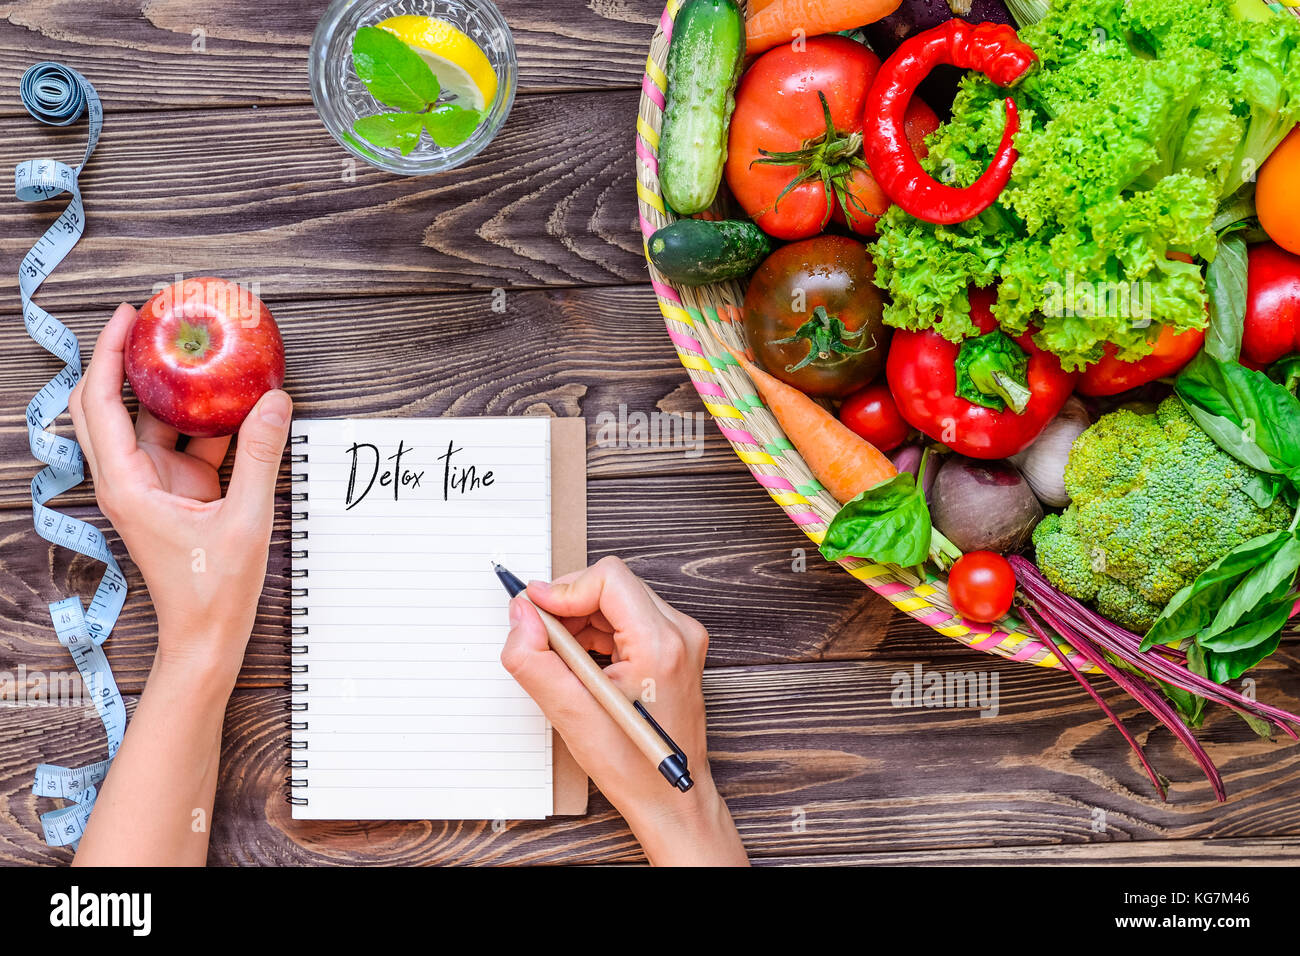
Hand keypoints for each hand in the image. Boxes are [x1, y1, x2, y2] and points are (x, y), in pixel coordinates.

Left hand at [68, 302, 291, 686]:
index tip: (128, 317)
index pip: (103, 405)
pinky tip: (230, 400)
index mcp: (129, 486)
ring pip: (150, 423)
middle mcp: (131, 480)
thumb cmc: (214, 592)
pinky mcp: (176, 495)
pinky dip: (203, 422)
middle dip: (123, 361)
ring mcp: (153, 487)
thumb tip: (275, 402)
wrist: (207, 638)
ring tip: (194, 353)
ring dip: (169, 390)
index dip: (109, 355)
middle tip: (150, 322)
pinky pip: (185, 445)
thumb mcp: (247, 520)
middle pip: (109, 406)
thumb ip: (261, 457)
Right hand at [501, 556, 746, 865]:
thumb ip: (535, 660)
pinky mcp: (675, 647)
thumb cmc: (633, 766)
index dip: (564, 588)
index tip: (535, 608)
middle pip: (612, 584)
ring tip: (565, 661)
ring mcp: (681, 639)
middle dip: (569, 605)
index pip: (608, 578)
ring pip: (617, 599)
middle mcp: (679, 633)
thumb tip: (521, 616)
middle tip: (542, 637)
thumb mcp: (570, 715)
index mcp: (660, 645)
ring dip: (581, 620)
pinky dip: (597, 632)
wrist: (669, 797)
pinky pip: (628, 617)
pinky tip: (585, 665)